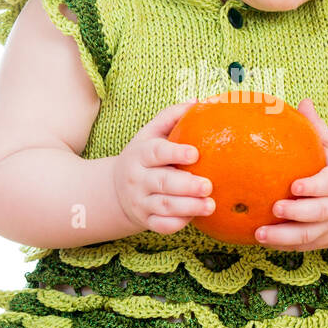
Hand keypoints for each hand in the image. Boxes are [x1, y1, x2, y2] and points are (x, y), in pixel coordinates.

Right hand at [111, 100, 215, 235]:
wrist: (116, 190)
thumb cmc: (145, 157)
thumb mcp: (150, 133)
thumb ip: (172, 117)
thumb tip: (200, 102)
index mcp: (141, 154)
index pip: (156, 152)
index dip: (175, 152)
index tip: (195, 154)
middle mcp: (138, 179)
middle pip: (162, 182)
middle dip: (186, 185)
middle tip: (208, 185)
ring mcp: (141, 201)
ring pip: (164, 206)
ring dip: (188, 207)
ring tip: (210, 205)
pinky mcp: (145, 220)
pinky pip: (162, 225)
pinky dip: (178, 223)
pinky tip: (195, 217)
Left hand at [254, 97, 327, 251]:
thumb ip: (318, 131)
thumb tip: (303, 102)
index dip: (314, 187)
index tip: (294, 186)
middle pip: (319, 212)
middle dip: (297, 212)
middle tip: (274, 207)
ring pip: (309, 235)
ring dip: (284, 235)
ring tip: (260, 233)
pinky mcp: (323, 241)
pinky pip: (302, 246)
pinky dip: (282, 245)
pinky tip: (260, 241)